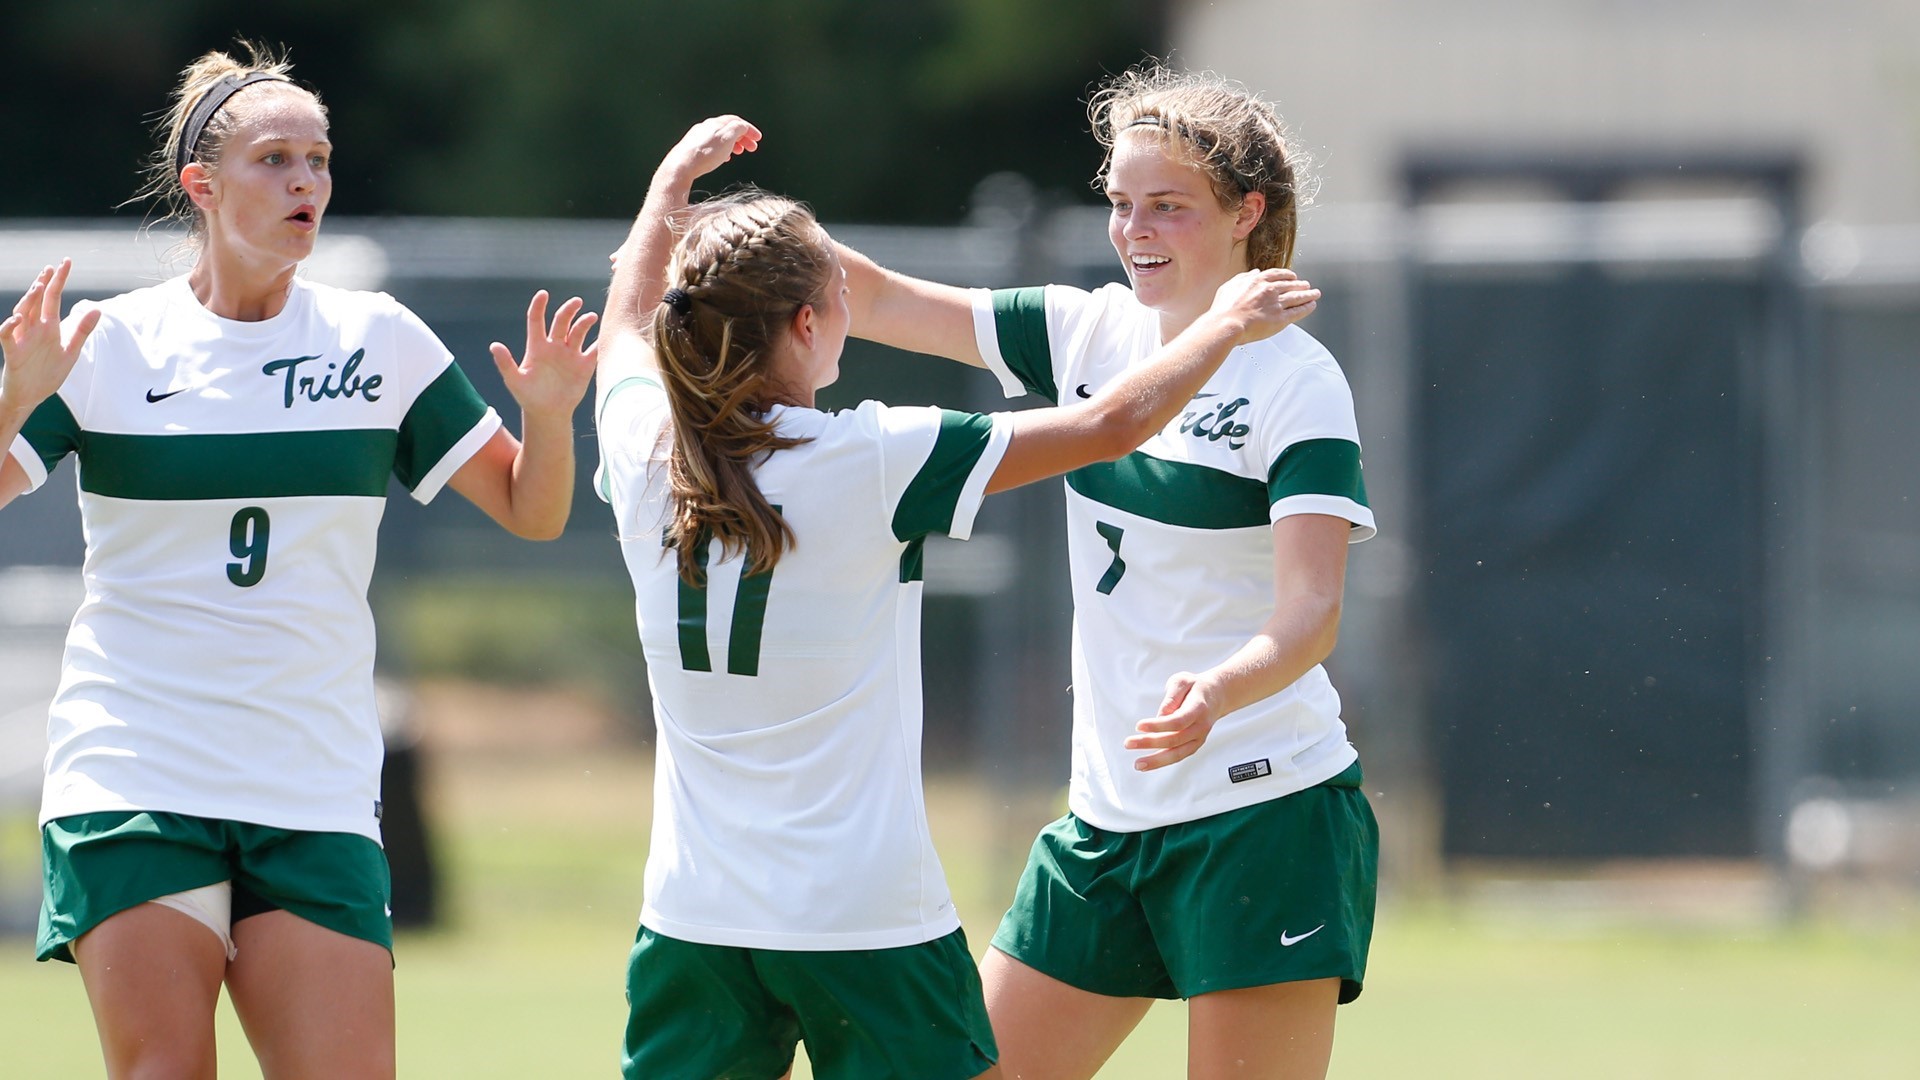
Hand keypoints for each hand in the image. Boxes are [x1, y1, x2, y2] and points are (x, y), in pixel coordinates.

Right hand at [0, 260, 99, 408]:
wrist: (31, 395)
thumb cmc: (48, 372)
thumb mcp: (70, 351)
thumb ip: (82, 331)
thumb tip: (97, 309)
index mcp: (49, 326)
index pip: (53, 298)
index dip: (59, 280)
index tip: (66, 262)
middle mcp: (34, 328)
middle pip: (37, 301)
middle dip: (43, 284)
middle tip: (50, 268)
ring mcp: (22, 338)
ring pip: (21, 313)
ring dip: (29, 300)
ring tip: (38, 286)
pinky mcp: (12, 352)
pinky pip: (7, 336)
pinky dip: (10, 326)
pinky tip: (19, 318)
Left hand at [490, 291, 597, 416]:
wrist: (548, 413)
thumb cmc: (528, 397)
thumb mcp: (514, 380)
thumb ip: (505, 363)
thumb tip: (494, 346)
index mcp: (537, 346)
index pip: (536, 320)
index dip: (539, 306)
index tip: (543, 294)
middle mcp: (554, 346)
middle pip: (562, 321)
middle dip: (569, 310)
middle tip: (576, 302)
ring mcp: (570, 355)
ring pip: (579, 331)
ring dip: (585, 322)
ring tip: (592, 317)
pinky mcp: (584, 365)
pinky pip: (594, 350)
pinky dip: (600, 342)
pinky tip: (605, 336)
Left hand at [658, 114, 760, 187]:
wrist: (682, 166)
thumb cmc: (705, 154)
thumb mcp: (727, 138)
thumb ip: (738, 129)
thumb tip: (742, 126)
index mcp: (716, 123)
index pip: (736, 122)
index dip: (749, 129)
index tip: (757, 138)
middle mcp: (706, 127)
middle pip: (728, 129)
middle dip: (742, 137)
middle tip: (752, 147)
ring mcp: (698, 137)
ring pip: (720, 137)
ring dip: (733, 144)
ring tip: (739, 152)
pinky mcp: (692, 148)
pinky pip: (711, 146)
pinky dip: (722, 149)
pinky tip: (723, 158)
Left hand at [1124, 671, 1225, 770]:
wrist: (1217, 695)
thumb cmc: (1195, 687)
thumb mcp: (1182, 680)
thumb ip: (1172, 696)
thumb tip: (1161, 715)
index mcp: (1198, 708)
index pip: (1177, 721)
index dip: (1158, 726)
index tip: (1138, 726)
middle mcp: (1201, 727)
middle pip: (1175, 740)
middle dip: (1150, 743)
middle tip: (1128, 743)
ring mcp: (1199, 738)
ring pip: (1178, 754)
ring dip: (1157, 760)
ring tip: (1138, 764)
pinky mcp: (1194, 744)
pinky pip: (1178, 755)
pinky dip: (1163, 761)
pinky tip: (1148, 764)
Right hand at [1209, 267, 1319, 345]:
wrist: (1227, 324)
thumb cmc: (1223, 308)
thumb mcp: (1229, 286)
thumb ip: (1244, 277)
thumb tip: (1255, 272)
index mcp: (1258, 280)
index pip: (1278, 274)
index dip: (1287, 275)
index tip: (1292, 276)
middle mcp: (1270, 289)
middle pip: (1290, 284)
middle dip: (1300, 284)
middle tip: (1307, 285)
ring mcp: (1277, 304)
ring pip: (1297, 297)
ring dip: (1308, 294)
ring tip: (1315, 293)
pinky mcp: (1281, 319)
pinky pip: (1297, 311)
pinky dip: (1306, 307)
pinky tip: (1312, 305)